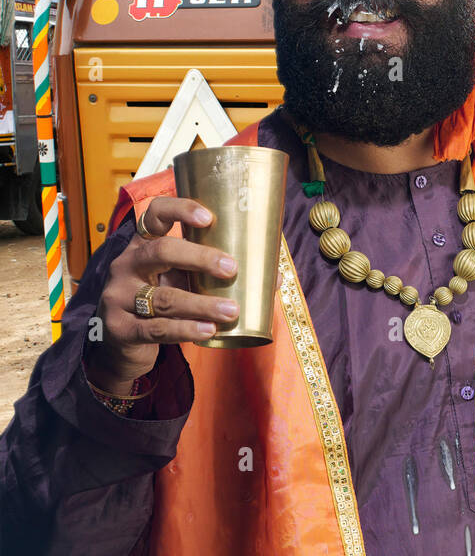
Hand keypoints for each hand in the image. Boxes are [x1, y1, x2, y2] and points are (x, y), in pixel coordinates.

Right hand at [86, 198, 239, 392]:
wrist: (123, 346)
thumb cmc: (162, 301)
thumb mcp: (182, 281)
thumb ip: (216, 275)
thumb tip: (275, 276)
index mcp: (144, 243)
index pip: (154, 214)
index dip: (180, 209)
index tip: (208, 218)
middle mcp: (127, 264)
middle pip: (161, 251)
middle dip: (200, 258)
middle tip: (231, 268)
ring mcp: (119, 297)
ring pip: (163, 297)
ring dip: (201, 304)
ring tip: (231, 310)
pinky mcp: (120, 329)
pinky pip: (157, 328)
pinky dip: (186, 329)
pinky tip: (209, 330)